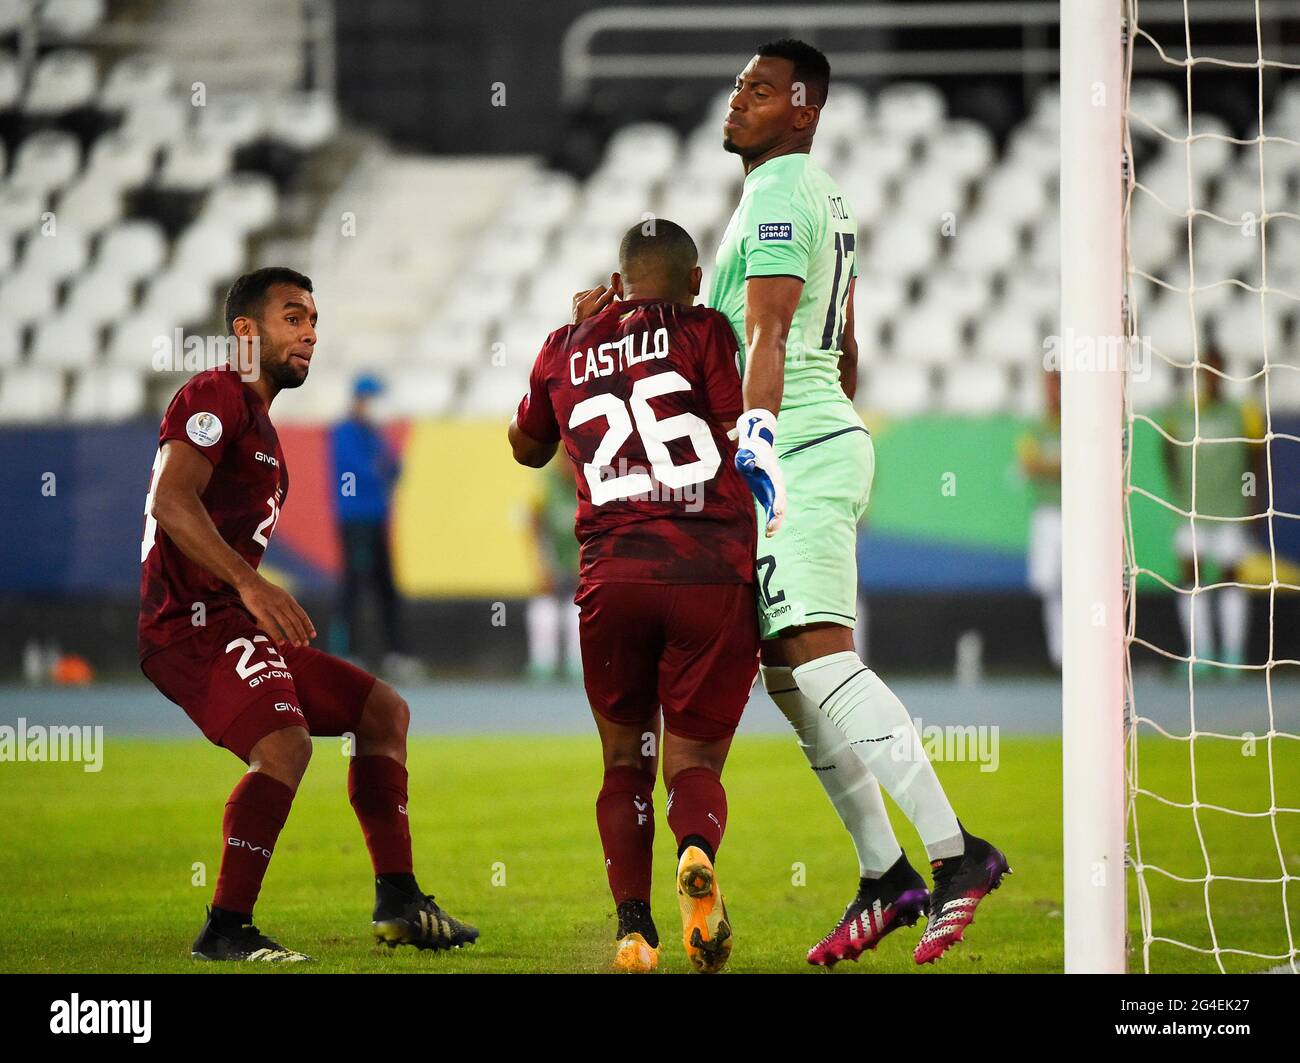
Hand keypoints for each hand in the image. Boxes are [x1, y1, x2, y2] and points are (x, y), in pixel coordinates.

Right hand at [237, 573, 315, 647]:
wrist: (250, 582)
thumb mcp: (280, 595)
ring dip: (293, 635)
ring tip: (297, 645)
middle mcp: (283, 603)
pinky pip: (272, 624)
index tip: (313, 635)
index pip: (302, 614)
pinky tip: (282, 642)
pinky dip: (277, 634)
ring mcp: (273, 607)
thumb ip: (287, 606)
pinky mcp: (262, 611)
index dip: (308, 625)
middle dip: (302, 633)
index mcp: (289, 600)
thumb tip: (292, 619)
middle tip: (306, 644)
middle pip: (296, 621)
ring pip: (286, 623)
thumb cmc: (265, 591)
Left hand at [571, 284, 614, 324]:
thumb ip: (609, 310)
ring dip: (598, 295)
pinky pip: (589, 291)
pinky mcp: (576, 296)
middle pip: (601, 288)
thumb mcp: (602, 321)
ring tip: (596, 305)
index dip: (612, 292)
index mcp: (590, 311)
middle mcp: (583, 303)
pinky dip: (591, 296)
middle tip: (608, 300)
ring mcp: (578, 299)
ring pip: (595, 289)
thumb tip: (618, 301)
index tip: (616, 289)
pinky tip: (590, 304)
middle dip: (606, 293)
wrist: (575, 328)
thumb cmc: (590, 327)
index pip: (605, 297)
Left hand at [733, 409, 785, 537]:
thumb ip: (746, 458)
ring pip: (780, 507)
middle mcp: (778, 482)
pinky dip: (773, 520)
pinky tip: (769, 532)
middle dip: (777, 516)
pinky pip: (775, 509)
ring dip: (776, 521)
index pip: (778, 488)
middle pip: (781, 501)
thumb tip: (747, 463)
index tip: (776, 511)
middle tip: (770, 529)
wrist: (757, 448)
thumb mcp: (746, 453)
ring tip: (769, 534)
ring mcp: (775, 489)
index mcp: (773, 473)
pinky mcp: (770, 494)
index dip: (778, 500)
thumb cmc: (750, 452)